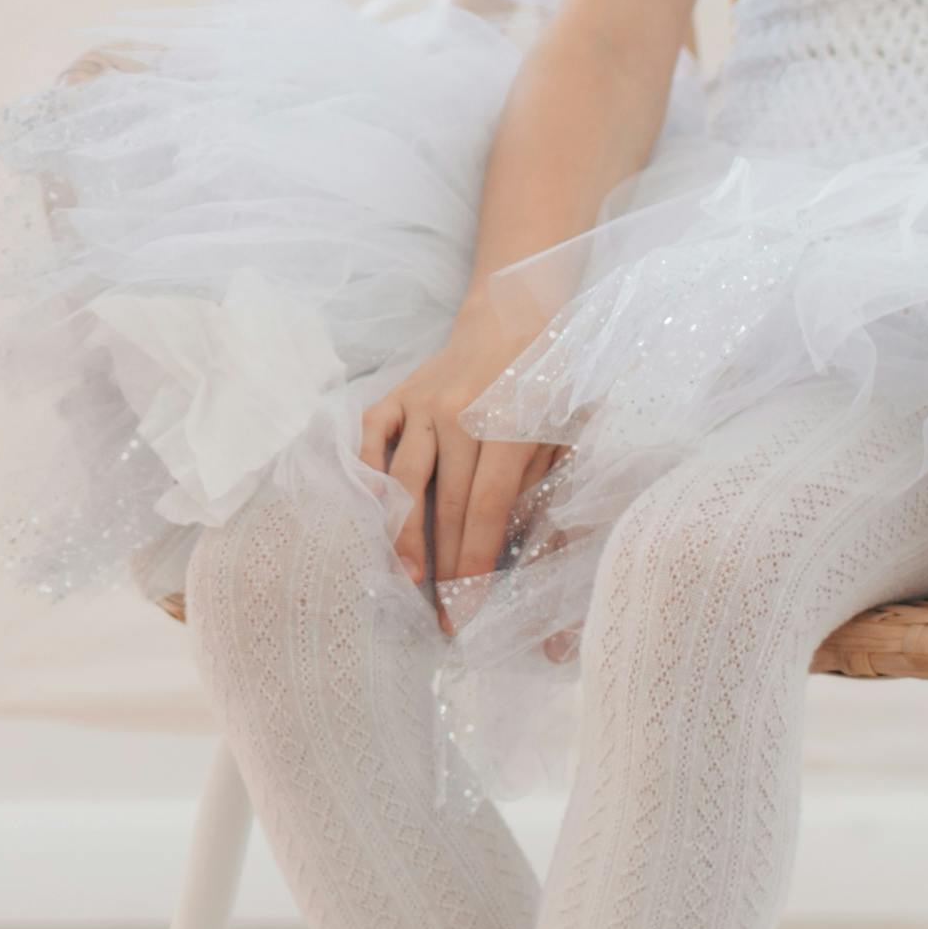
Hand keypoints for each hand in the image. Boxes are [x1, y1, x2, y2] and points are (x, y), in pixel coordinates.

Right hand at [355, 279, 559, 630]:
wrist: (512, 313)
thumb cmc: (546, 379)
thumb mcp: (561, 428)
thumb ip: (537, 483)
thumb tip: (517, 550)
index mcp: (506, 423)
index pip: (484, 509)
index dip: (475, 562)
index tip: (469, 606)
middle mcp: (457, 413)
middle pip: (444, 505)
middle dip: (444, 567)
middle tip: (441, 615)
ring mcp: (420, 404)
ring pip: (403, 482)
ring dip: (402, 536)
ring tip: (405, 580)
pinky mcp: (396, 396)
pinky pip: (371, 442)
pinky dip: (367, 480)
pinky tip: (370, 517)